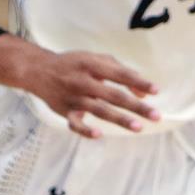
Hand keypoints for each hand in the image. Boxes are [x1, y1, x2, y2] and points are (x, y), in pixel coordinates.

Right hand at [20, 46, 159, 137]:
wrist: (38, 70)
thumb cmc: (75, 64)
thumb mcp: (96, 60)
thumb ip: (122, 72)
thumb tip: (144, 93)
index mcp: (92, 64)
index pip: (120, 74)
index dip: (138, 82)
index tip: (156, 91)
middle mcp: (83, 80)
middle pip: (114, 95)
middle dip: (136, 106)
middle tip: (156, 116)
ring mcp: (73, 97)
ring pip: (99, 110)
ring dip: (120, 119)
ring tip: (139, 127)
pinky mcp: (64, 111)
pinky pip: (75, 123)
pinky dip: (85, 130)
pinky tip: (99, 134)